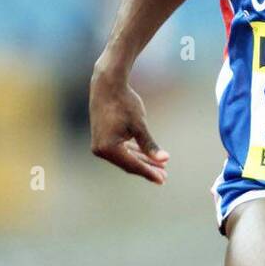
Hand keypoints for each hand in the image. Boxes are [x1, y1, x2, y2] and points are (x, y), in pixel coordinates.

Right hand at [90, 64, 168, 183]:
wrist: (108, 85)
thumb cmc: (124, 103)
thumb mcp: (139, 125)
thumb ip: (150, 145)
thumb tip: (164, 159)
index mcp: (108, 148)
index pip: (132, 165)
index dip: (149, 172)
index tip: (163, 180)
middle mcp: (101, 149)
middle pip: (128, 164)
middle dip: (147, 169)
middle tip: (164, 177)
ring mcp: (100, 145)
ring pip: (125, 157)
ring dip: (142, 161)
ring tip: (160, 167)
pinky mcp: (102, 138)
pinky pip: (121, 150)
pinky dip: (134, 152)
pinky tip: (147, 156)